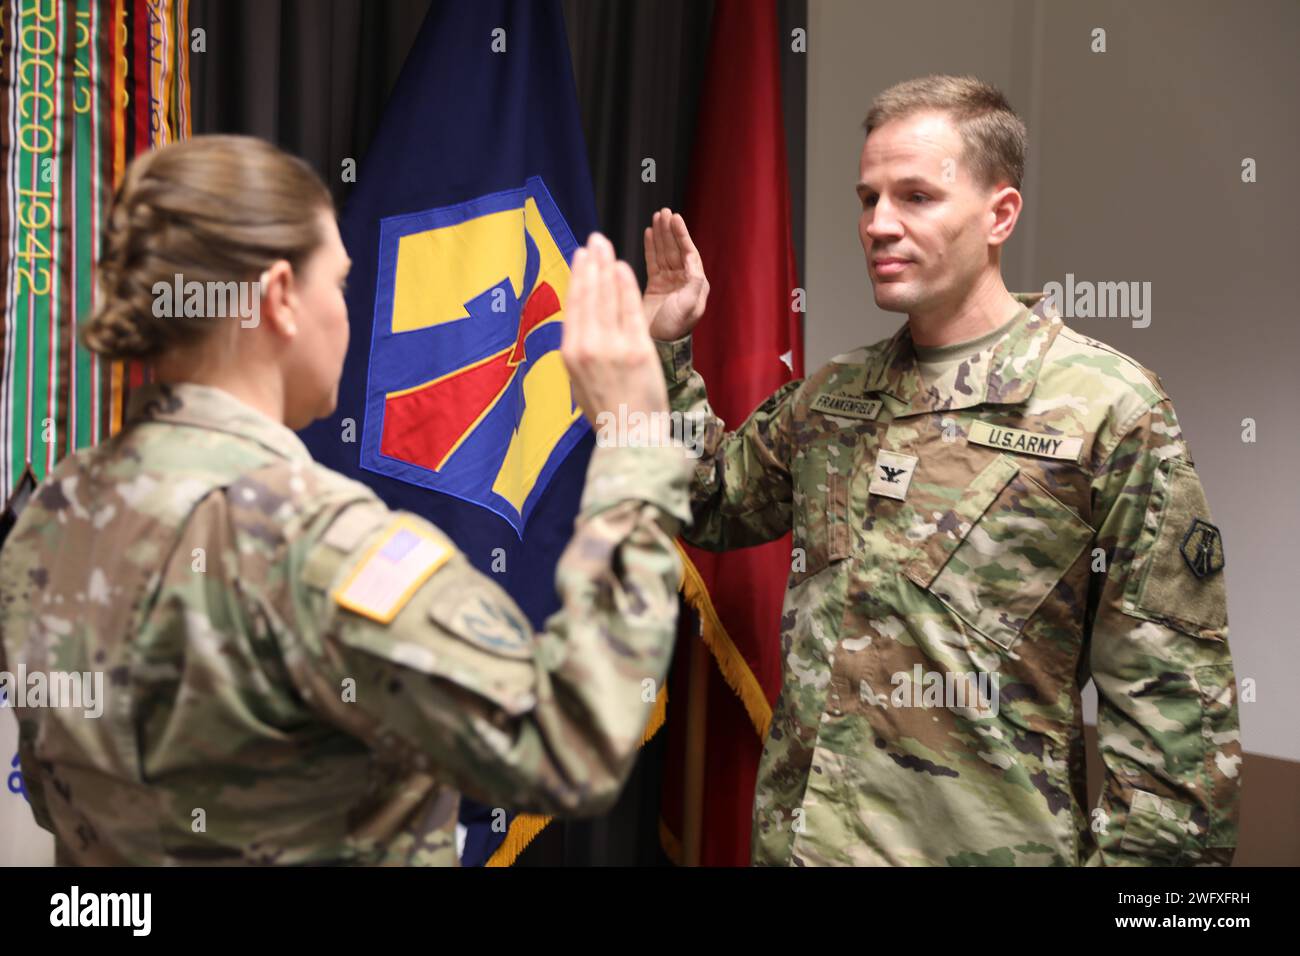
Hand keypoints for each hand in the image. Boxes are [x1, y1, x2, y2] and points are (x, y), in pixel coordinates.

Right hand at [562, 233, 669, 429]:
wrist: (631, 438)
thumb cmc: (607, 414)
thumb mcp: (579, 383)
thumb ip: (578, 353)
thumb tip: (577, 330)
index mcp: (571, 354)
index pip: (574, 305)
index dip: (578, 277)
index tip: (581, 257)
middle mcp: (588, 347)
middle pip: (589, 294)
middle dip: (591, 263)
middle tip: (595, 240)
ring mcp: (612, 346)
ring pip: (608, 296)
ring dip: (607, 266)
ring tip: (608, 246)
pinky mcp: (637, 349)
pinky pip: (629, 309)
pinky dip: (625, 285)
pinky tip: (624, 267)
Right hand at [642, 208, 708, 341]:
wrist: (657, 344)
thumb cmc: (674, 328)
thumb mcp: (689, 306)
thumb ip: (693, 282)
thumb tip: (692, 258)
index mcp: (695, 284)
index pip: (689, 253)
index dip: (681, 235)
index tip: (674, 218)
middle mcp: (683, 281)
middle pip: (676, 249)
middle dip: (671, 230)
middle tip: (664, 212)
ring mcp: (668, 282)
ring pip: (664, 253)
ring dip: (661, 235)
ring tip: (656, 217)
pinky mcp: (654, 286)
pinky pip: (653, 261)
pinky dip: (650, 247)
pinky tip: (649, 233)